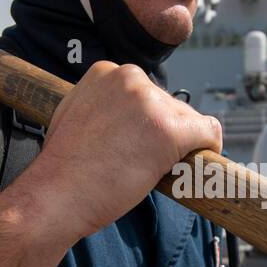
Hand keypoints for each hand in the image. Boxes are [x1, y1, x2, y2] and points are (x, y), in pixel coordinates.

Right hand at [32, 62, 221, 240]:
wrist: (56, 195)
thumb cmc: (64, 168)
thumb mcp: (76, 116)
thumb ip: (104, 106)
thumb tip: (132, 118)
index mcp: (106, 72)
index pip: (146, 93)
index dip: (146, 122)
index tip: (136, 145)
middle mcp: (130, 78)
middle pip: (169, 105)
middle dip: (162, 133)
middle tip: (141, 164)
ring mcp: (151, 103)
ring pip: (189, 121)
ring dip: (180, 146)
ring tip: (151, 171)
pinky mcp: (171, 129)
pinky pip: (209, 133)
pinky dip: (210, 148)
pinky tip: (197, 165)